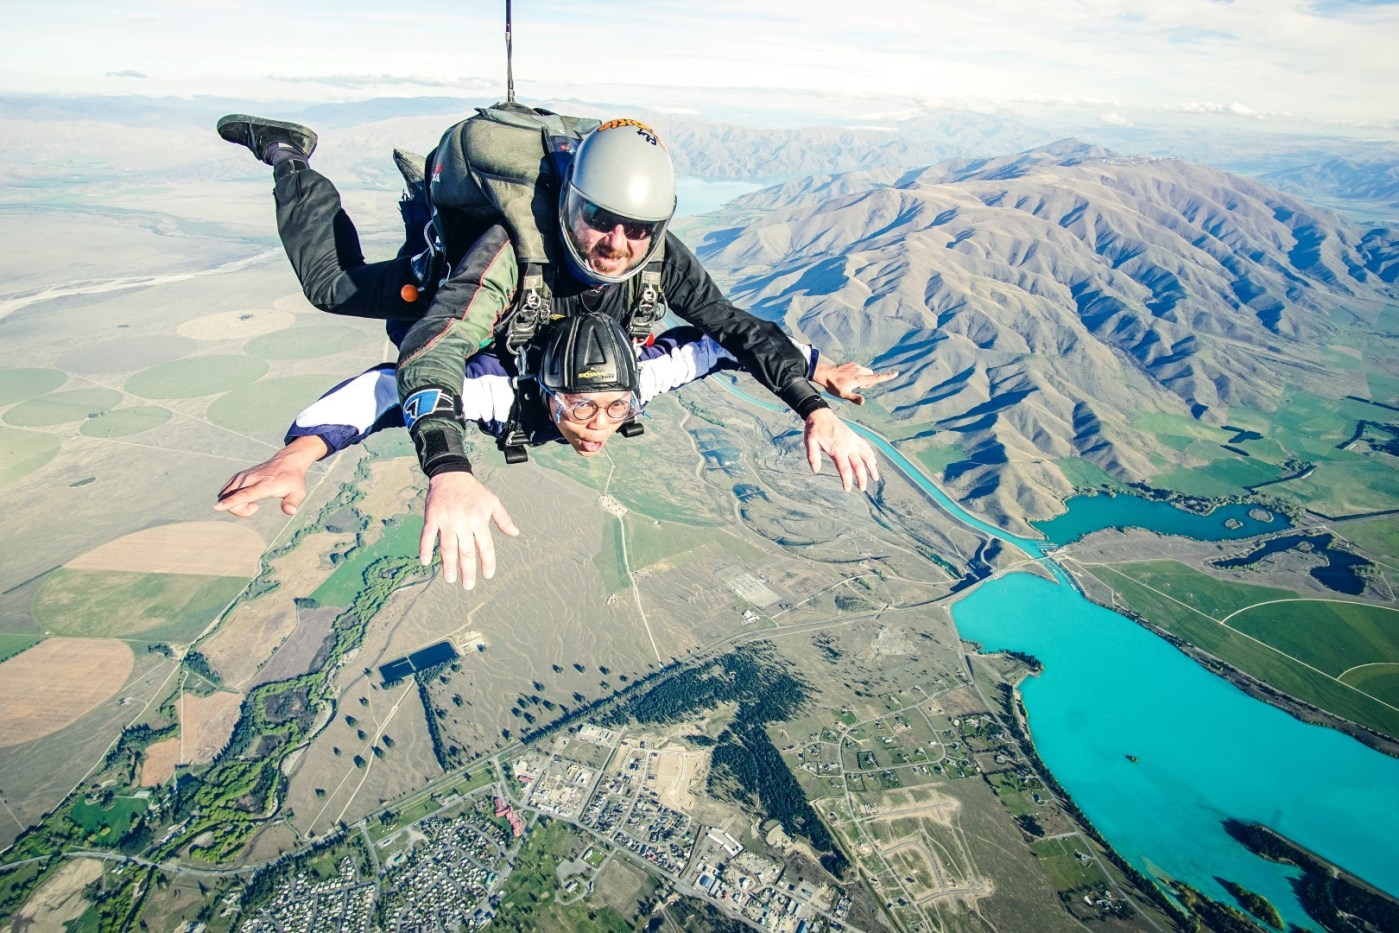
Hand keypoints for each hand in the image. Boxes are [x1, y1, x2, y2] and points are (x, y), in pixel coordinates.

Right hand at [214, 435, 327, 517]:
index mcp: (264, 485)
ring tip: (253, 503)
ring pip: (226, 495)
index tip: (217, 507)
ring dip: (235, 505)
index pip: (244, 495)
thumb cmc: (293, 479)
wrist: (287, 461)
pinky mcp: (238, 476)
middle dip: (239, 510)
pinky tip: (244, 497)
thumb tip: (291, 512)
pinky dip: (231, 498)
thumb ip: (292, 502)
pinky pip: (226, 491)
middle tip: (256, 508)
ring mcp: (242, 477)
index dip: (231, 502)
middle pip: (232, 498)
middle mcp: (250, 479)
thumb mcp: (298, 492)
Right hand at [421, 471, 520, 589]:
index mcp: (479, 519)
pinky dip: (425, 548)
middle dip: (468, 570)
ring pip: (447, 547)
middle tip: (468, 586)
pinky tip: (425, 562)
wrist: (451, 475)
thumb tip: (516, 533)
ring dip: (449, 564)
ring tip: (451, 579)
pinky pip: (427, 535)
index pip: (484, 545)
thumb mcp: (492, 502)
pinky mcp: (432, 517)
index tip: (488, 575)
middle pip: (466, 550)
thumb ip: (503, 519)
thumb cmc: (474, 491)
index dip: (487, 561)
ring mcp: (446, 520)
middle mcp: (463, 522)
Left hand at [803, 408, 879, 491]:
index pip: (845, 469)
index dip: (847, 480)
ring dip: (872, 467)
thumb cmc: (814, 431)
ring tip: (875, 478)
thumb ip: (813, 456)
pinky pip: (866, 447)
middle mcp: (848, 446)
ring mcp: (853, 441)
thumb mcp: (809, 443)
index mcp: (837, 449)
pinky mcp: (855, 437)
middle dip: (861, 478)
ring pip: (867, 455)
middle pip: (858, 465)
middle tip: (862, 489)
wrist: (820, 415)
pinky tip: (874, 462)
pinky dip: (871, 455)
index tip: (848, 489)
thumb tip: (815, 470)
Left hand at [812, 360, 897, 404]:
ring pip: (865, 371)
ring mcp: (855, 366)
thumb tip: (863, 402)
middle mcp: (859, 370)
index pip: (876, 378)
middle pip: (871, 375)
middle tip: (858, 387)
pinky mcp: (850, 363)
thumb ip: (854, 398)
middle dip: (869, 381)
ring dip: (863, 377)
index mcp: (859, 378)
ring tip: (851, 383)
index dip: (887, 376)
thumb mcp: (843, 394)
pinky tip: (847, 378)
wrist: (824, 373)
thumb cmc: (833, 385)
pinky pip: (858, 368)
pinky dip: (857, 373)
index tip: (896, 373)